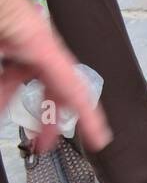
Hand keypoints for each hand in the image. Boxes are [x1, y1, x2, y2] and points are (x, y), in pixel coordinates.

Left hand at [0, 0, 108, 152]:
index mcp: (40, 39)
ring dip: (21, 103)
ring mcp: (22, 38)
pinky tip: (4, 101)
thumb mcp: (16, 41)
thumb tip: (10, 104)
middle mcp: (35, 39)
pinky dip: (8, 88)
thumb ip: (25, 68)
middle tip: (46, 144)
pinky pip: (15, 69)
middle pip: (56, 87)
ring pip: (31, 80)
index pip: (74, 85)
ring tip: (14, 121)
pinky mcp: (10, 38)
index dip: (90, 116)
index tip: (101, 139)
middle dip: (51, 118)